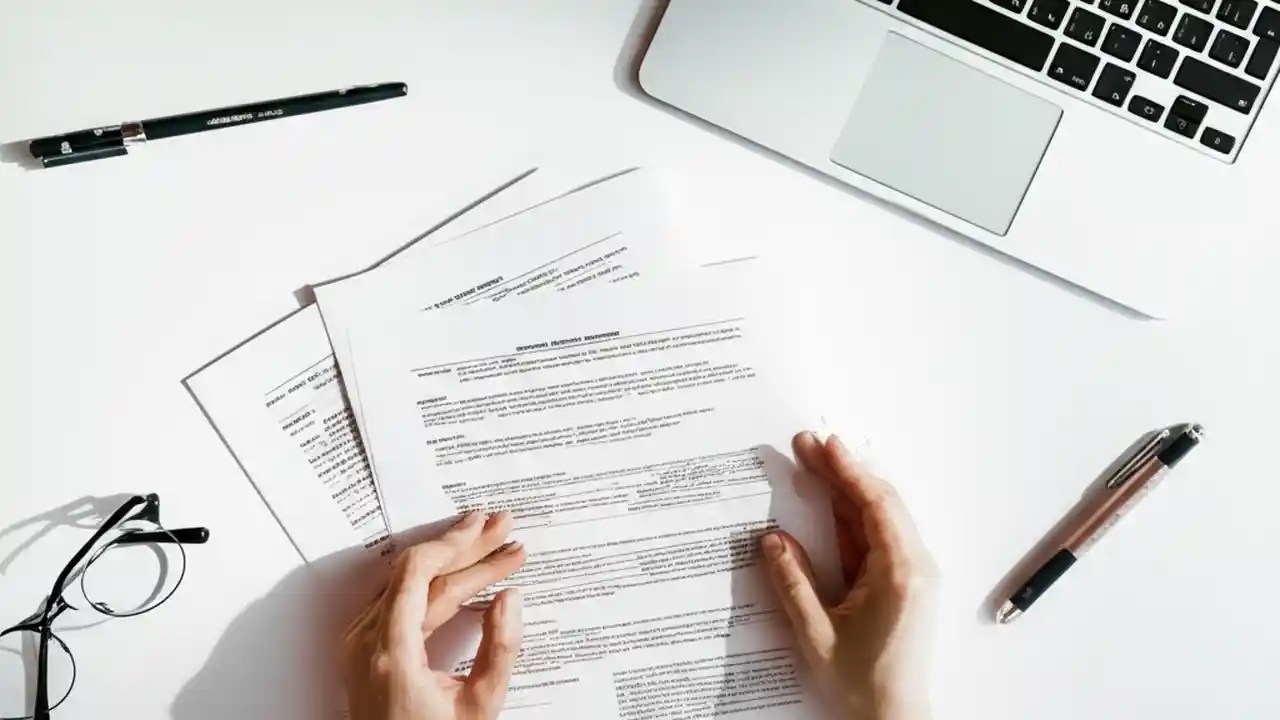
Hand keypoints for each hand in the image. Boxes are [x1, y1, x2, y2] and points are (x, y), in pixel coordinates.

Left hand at [342, 511, 526, 719]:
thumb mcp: (479, 708)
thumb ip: (499, 650)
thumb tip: (510, 599)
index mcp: (389, 653)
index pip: (419, 575)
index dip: (458, 544)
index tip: (490, 529)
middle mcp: (366, 643)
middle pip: (417, 575)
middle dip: (466, 548)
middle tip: (503, 529)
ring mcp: (362, 646)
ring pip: (411, 587)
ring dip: (454, 566)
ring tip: (493, 549)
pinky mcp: (367, 650)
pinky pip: (402, 604)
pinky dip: (437, 587)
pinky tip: (466, 578)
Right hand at [760, 432, 936, 719]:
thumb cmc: (862, 686)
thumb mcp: (815, 634)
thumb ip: (792, 582)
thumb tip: (772, 539)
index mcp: (901, 574)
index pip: (875, 505)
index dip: (848, 470)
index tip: (824, 444)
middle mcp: (914, 568)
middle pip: (878, 504)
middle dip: (842, 472)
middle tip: (807, 445)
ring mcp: (911, 576)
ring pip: (877, 519)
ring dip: (845, 493)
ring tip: (812, 465)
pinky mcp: (902, 585)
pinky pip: (876, 540)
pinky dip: (850, 518)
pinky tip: (827, 507)